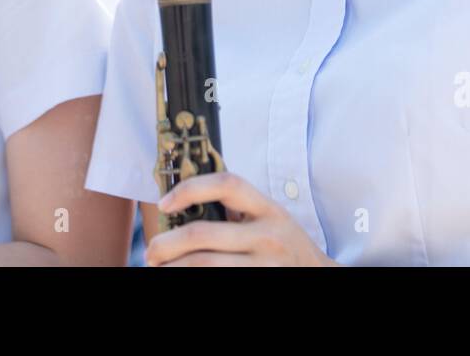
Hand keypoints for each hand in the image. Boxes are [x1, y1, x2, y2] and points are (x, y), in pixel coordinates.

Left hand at [146, 172, 334, 265]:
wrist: (319, 275)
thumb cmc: (285, 243)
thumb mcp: (270, 217)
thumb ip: (238, 208)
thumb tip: (183, 202)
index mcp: (269, 209)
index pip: (227, 184)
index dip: (190, 188)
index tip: (164, 202)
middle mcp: (268, 236)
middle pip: (202, 234)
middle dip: (166, 244)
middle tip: (151, 251)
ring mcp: (264, 266)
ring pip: (203, 265)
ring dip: (172, 268)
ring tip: (158, 267)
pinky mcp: (257, 284)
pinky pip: (214, 282)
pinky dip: (190, 280)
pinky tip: (180, 276)